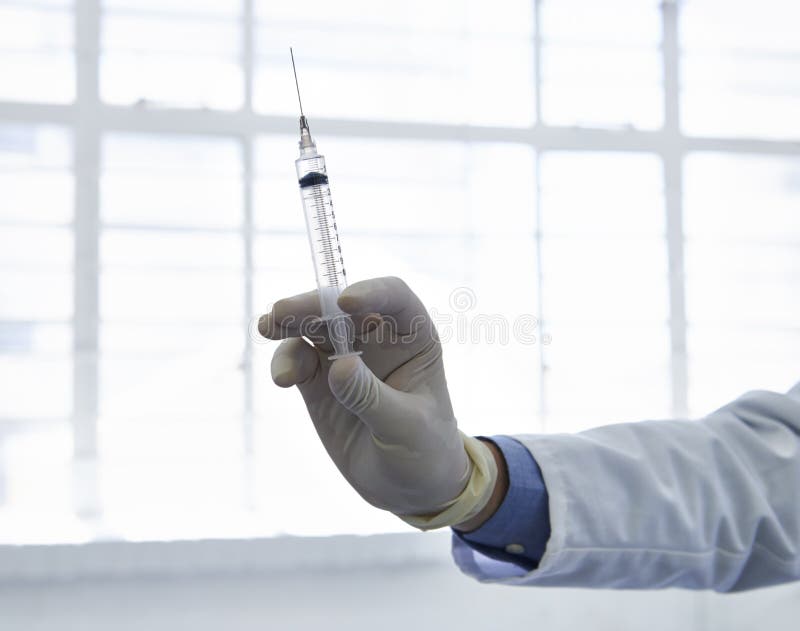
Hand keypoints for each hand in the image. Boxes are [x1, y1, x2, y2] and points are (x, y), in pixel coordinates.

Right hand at [259, 277, 490, 520]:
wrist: (408, 487)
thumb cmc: (425, 451)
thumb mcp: (407, 430)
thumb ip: (372, 398)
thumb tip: (339, 367)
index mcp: (413, 338)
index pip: (395, 299)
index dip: (371, 293)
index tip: (346, 303)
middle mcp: (377, 339)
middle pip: (342, 307)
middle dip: (313, 305)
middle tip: (282, 313)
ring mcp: (345, 358)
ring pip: (313, 328)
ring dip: (289, 325)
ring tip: (268, 328)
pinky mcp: (319, 383)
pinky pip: (298, 361)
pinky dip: (286, 362)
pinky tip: (283, 378)